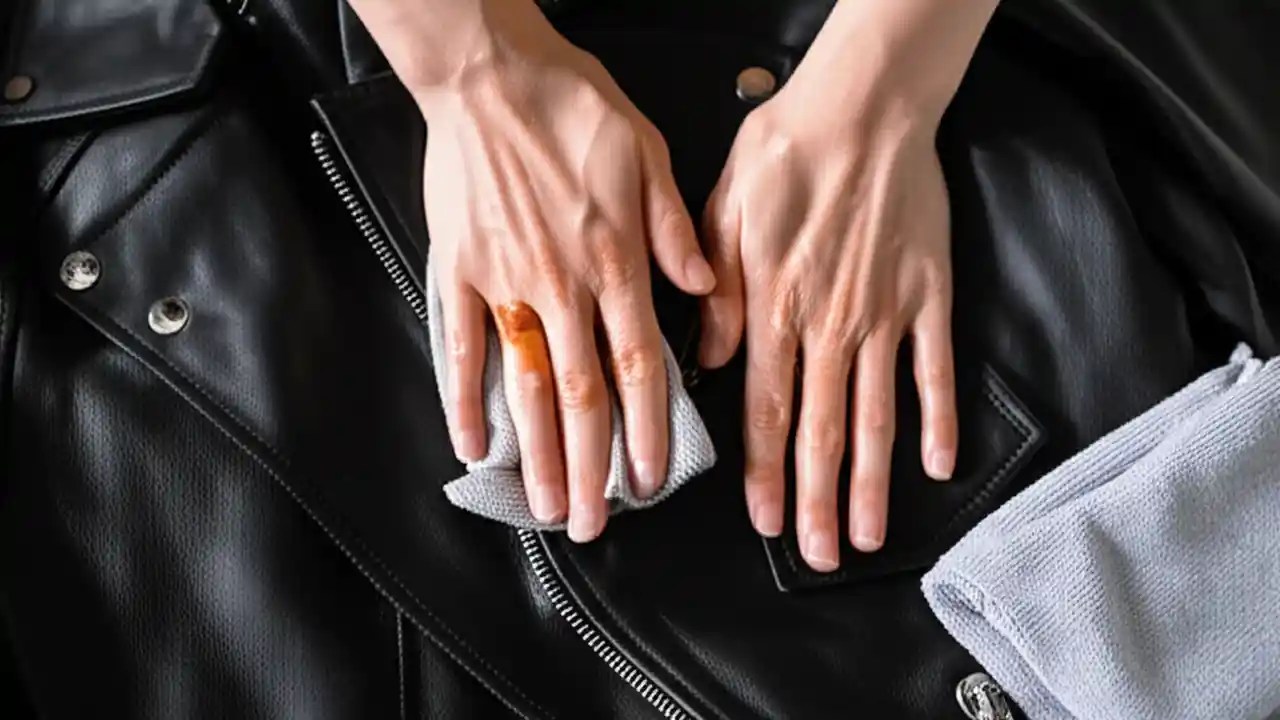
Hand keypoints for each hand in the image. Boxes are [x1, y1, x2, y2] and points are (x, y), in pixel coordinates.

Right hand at [353, 0, 714, 540]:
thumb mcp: (650, 154)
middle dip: (594, 467)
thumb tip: (704, 291)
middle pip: (581, 394)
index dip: (648, 430)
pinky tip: (471, 444)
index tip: (651, 479)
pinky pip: (459, 345)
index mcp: (615, 260)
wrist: (490, 71)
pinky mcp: (457, 269)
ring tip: (545, 506)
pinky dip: (463, 398)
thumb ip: (677, 231)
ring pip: (523, 384)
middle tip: (597, 523)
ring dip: (536, 453)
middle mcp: (561, 283)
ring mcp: (504, 281)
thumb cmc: (572, 105)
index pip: (640, 366)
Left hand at [699, 0, 995, 570]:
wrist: (862, 109)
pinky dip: (938, 419)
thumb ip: (715, 298)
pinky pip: (935, 370)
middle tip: (822, 555)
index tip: (767, 523)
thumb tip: (708, 362)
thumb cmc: (785, 154)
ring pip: (876, 417)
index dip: (764, 475)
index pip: (765, 413)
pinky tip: (939, 464)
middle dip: (819, 503)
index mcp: (772, 310)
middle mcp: (828, 327)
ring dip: (873, 482)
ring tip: (871, 534)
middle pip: (822, 432)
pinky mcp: (929, 296)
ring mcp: (883, 317)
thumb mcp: (720, 217)